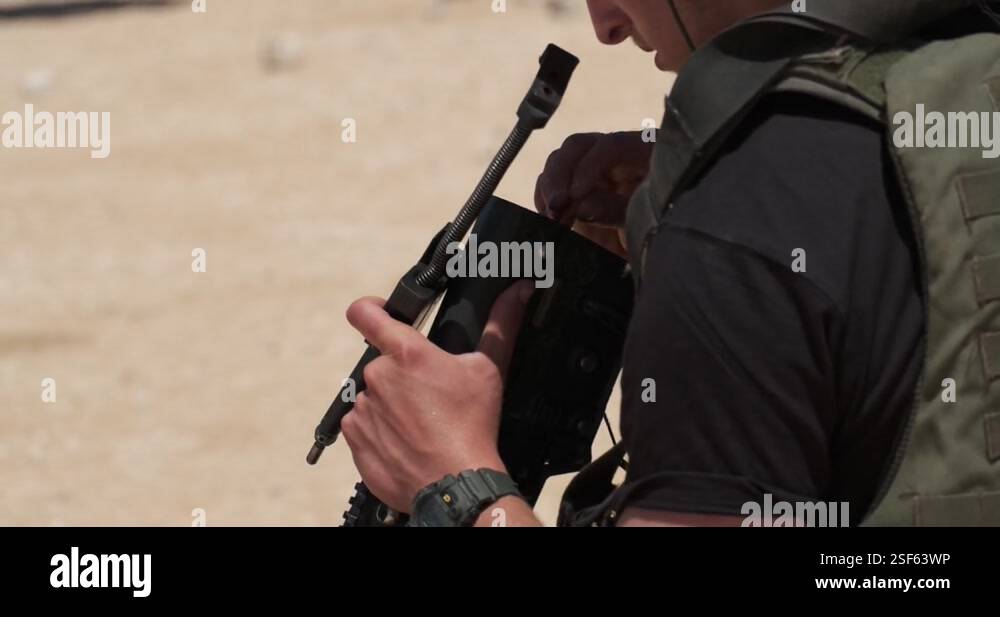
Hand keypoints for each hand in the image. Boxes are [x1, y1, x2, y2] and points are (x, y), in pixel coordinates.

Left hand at [340, 281, 533, 512]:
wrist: (455, 482)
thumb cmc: (472, 426)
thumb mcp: (489, 369)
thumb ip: (500, 324)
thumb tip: (518, 292)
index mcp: (406, 353)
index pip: (365, 312)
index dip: (371, 308)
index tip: (380, 314)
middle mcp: (378, 376)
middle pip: (383, 363)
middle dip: (403, 375)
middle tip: (429, 395)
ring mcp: (363, 408)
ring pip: (375, 396)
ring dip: (391, 404)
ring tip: (420, 423)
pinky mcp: (356, 437)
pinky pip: (364, 424)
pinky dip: (381, 430)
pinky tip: (406, 440)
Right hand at [534, 131, 654, 258]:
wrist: (659, 253)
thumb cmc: (663, 232)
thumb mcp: (646, 223)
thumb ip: (616, 211)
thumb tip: (581, 205)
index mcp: (645, 153)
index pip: (612, 146)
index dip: (589, 166)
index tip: (574, 195)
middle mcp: (616, 155)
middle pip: (578, 147)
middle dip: (559, 175)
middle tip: (554, 207)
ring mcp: (594, 169)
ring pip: (560, 161)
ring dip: (549, 188)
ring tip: (552, 218)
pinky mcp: (576, 189)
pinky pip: (552, 184)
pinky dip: (545, 200)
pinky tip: (548, 219)